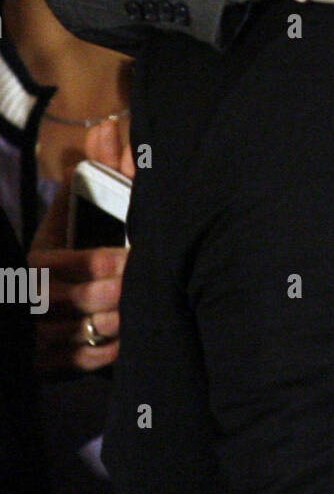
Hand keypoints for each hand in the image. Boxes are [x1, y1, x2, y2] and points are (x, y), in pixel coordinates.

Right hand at [31, 120, 128, 373]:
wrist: (57, 310)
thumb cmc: (78, 252)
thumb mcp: (85, 214)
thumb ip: (104, 172)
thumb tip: (109, 128)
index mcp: (35, 259)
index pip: (55, 263)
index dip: (93, 262)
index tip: (130, 259)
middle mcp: (30, 297)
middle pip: (67, 301)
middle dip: (109, 294)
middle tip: (143, 287)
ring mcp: (35, 334)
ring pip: (74, 334)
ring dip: (112, 324)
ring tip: (141, 312)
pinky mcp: (46, 365)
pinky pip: (74, 364)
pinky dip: (102, 354)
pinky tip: (126, 342)